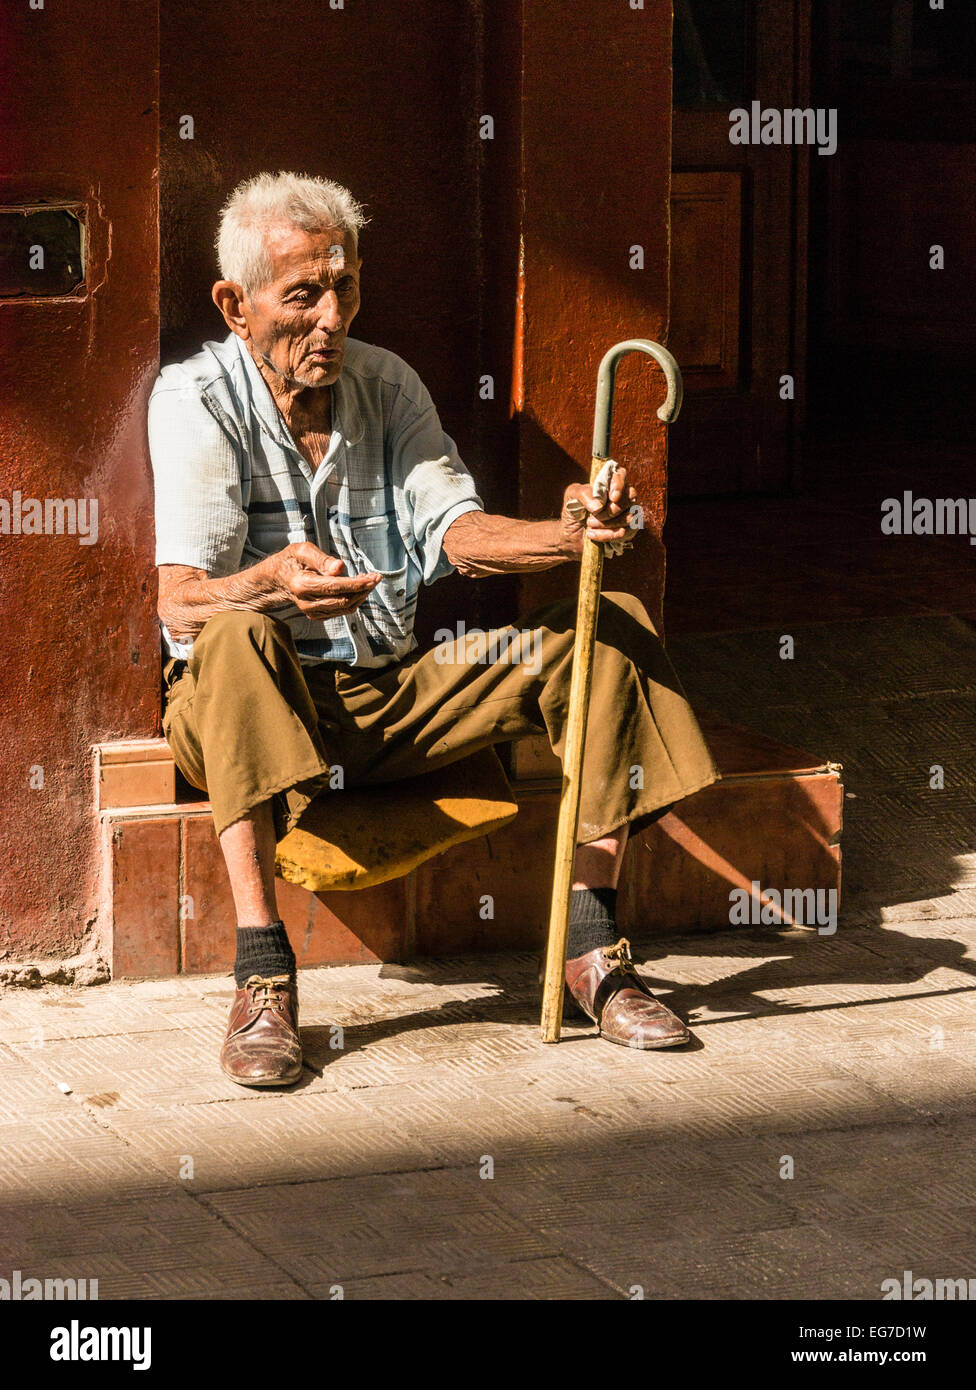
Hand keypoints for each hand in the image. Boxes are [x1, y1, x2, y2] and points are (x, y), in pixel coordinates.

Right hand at [263, 542, 381, 618]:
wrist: (276, 579)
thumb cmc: (290, 560)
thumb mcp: (302, 550)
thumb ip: (321, 558)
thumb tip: (340, 568)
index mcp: (302, 585)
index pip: (336, 587)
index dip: (358, 583)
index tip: (374, 577)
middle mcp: (307, 602)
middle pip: (344, 600)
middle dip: (364, 589)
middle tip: (376, 577)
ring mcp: (312, 611)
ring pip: (345, 608)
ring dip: (361, 595)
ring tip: (368, 580)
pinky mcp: (317, 615)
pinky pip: (342, 610)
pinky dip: (354, 599)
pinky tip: (357, 587)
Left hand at [560, 465, 639, 557]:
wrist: (571, 534)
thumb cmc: (573, 511)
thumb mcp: (571, 495)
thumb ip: (583, 493)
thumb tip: (599, 506)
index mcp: (608, 483)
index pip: (621, 474)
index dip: (619, 485)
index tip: (612, 497)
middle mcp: (621, 495)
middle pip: (630, 498)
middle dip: (610, 511)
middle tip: (592, 517)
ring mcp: (627, 513)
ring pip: (630, 517)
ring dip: (607, 525)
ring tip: (589, 525)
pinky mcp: (627, 530)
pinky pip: (626, 532)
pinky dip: (608, 535)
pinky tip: (593, 535)